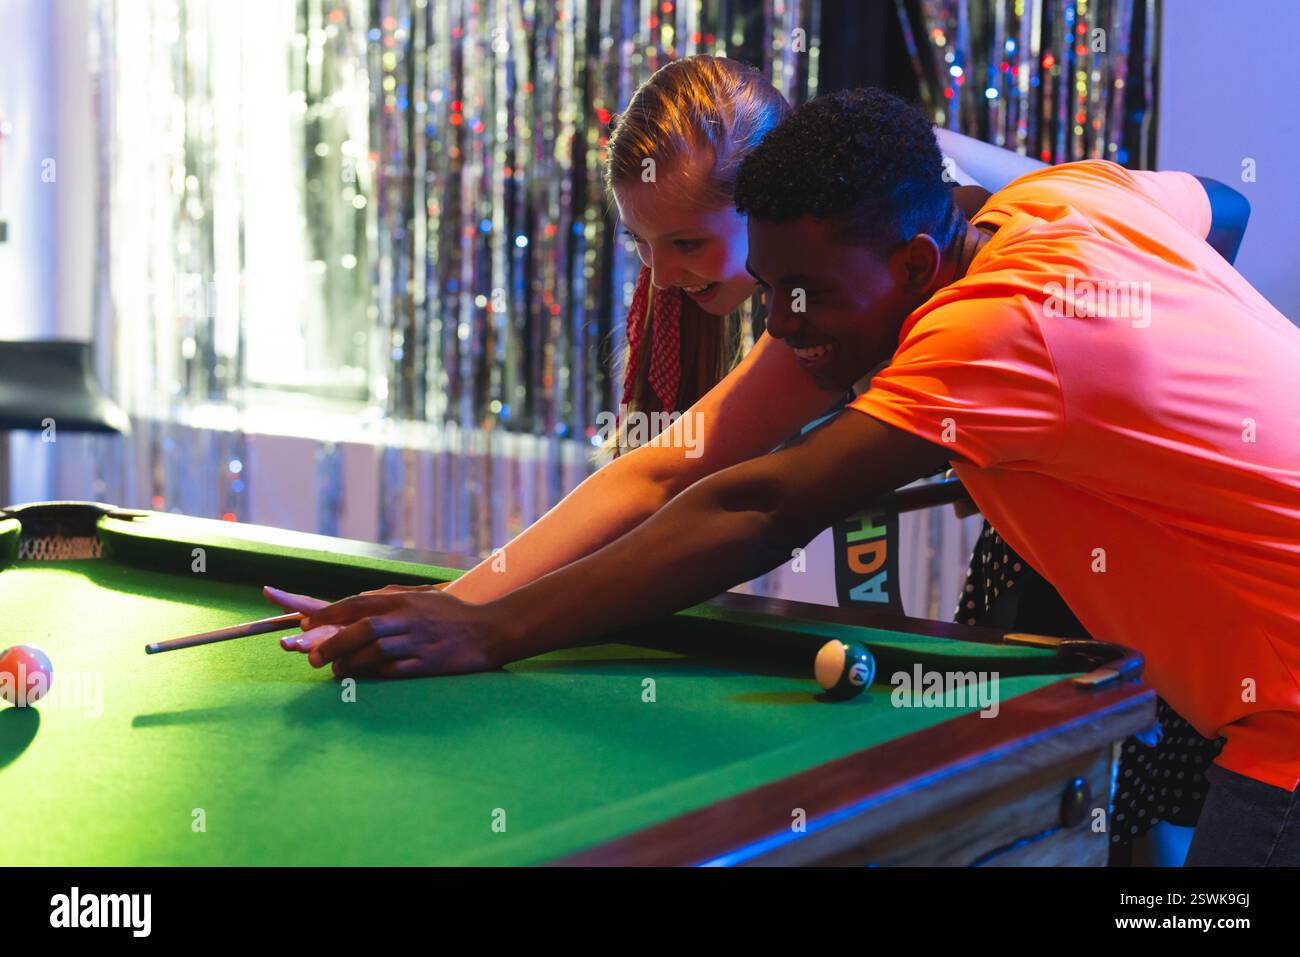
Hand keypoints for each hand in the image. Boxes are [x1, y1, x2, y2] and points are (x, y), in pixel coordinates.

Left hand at [267, 587, 507, 679]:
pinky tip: (361, 679)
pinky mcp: (429, 665)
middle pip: (362, 630)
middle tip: (313, 657)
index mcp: (403, 601)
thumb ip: (391, 597)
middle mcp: (408, 620)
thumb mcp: (421, 596)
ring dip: (350, 663)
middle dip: (333, 644)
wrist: (489, 631)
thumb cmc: (452, 614)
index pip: (357, 605)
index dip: (328, 615)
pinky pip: (394, 671)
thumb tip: (359, 601)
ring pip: (375, 652)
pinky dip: (374, 676)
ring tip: (335, 671)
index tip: (305, 625)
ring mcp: (418, 643)